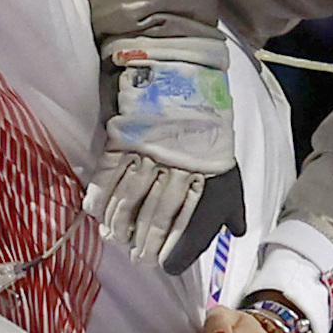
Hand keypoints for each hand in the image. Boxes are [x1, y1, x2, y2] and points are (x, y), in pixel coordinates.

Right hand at [87, 37, 244, 269]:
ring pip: (132, 199)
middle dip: (147, 242)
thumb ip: (230, 199)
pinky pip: (109, 174)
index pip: (192, 223)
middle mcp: (180, 167)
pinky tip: (96, 212)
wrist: (176, 66)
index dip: (178, 249)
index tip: (166, 265)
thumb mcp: (226, 158)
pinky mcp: (123, 137)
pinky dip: (101, 196)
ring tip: (115, 238)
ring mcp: (149, 152)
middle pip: (159, 215)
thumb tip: (236, 232)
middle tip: (138, 258)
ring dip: (121, 224)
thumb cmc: (205, 117)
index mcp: (209, 174)